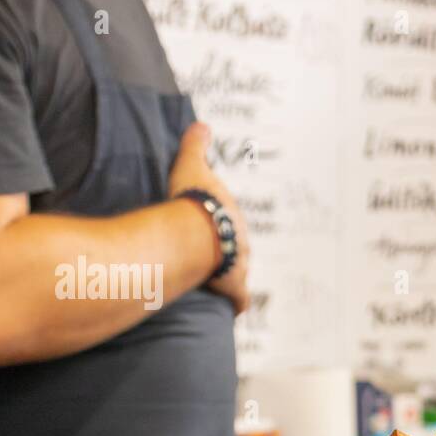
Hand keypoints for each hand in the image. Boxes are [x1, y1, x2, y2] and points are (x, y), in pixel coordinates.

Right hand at [168, 122, 251, 314]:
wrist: (196, 232)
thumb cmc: (193, 200)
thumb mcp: (192, 166)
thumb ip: (196, 146)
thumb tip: (202, 125)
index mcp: (233, 215)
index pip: (229, 219)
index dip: (220, 222)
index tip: (211, 225)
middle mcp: (242, 240)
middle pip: (238, 245)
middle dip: (228, 248)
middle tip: (214, 253)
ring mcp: (240, 264)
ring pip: (241, 270)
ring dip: (233, 275)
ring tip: (221, 279)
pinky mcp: (234, 286)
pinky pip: (240, 298)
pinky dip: (238, 303)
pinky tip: (237, 310)